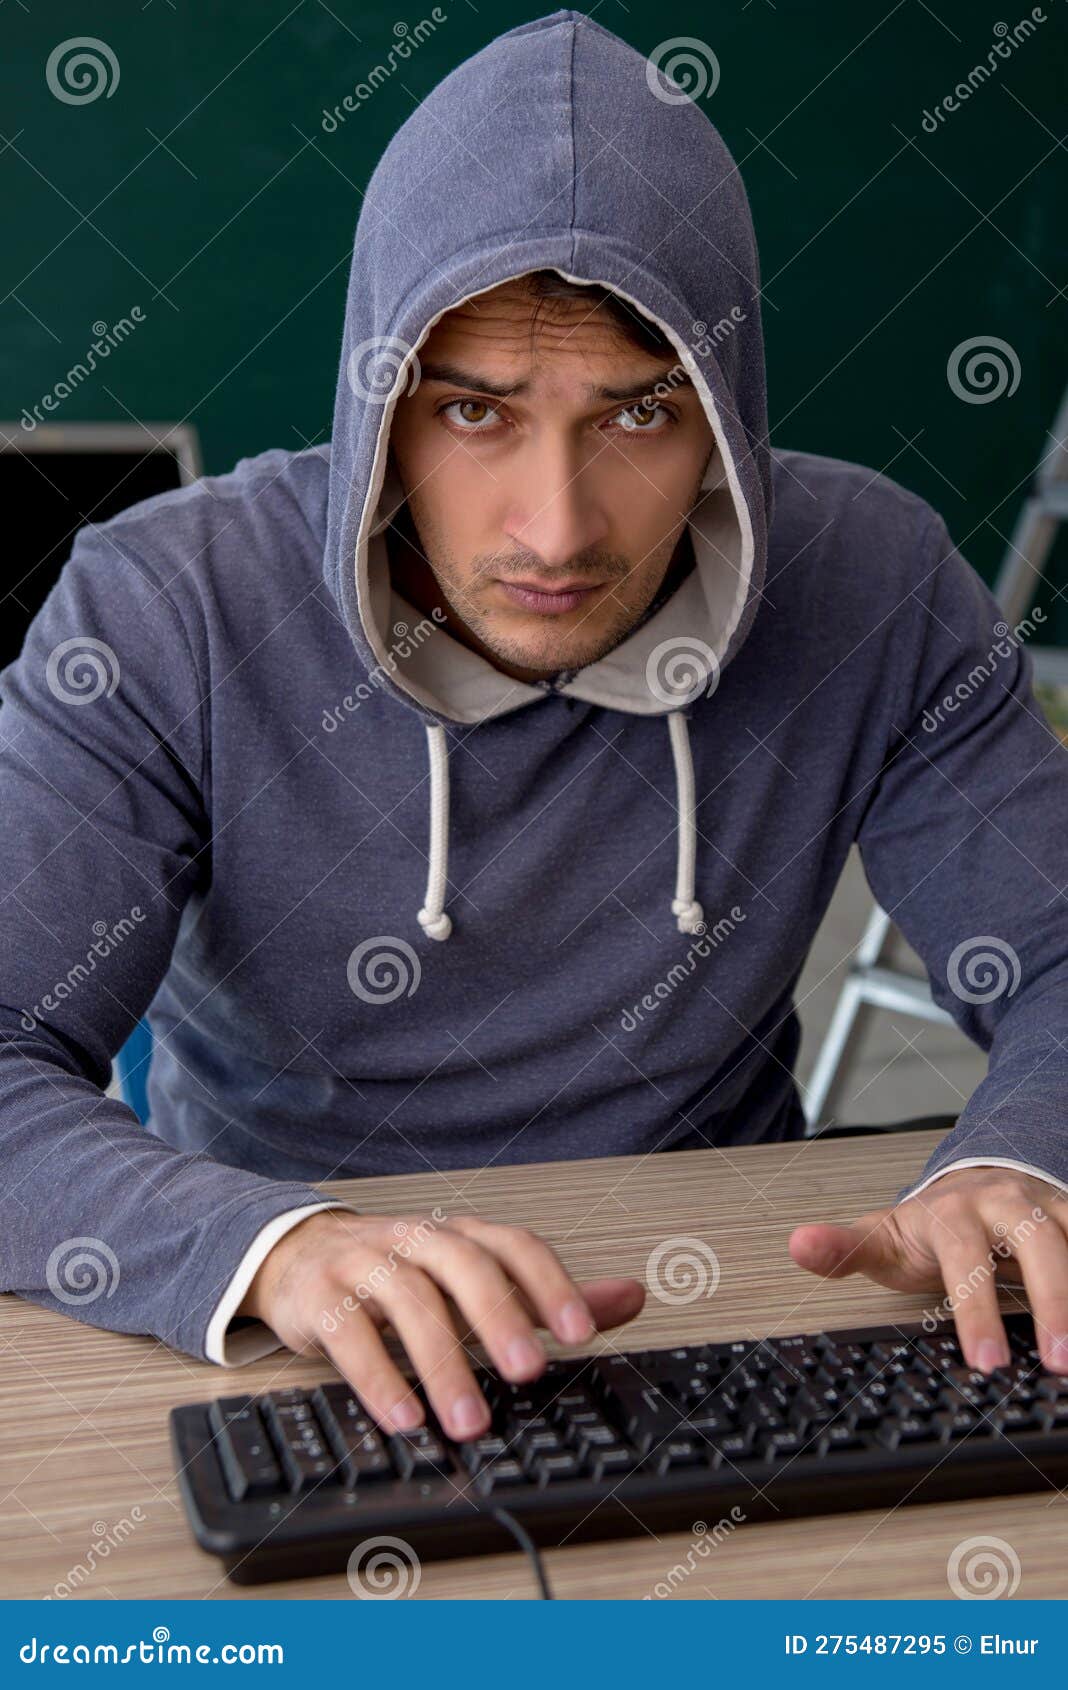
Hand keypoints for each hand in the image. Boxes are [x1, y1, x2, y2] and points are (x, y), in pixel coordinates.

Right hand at [237, 1208, 644, 1439]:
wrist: (298, 1255)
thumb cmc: (399, 1272)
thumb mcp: (473, 1279)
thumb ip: (546, 1294)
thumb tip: (631, 1298)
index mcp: (460, 1236)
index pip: (513, 1245)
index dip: (549, 1283)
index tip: (580, 1333)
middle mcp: (416, 1240)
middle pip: (462, 1264)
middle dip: (498, 1316)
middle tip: (528, 1372)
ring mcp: (366, 1264)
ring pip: (407, 1300)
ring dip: (441, 1362)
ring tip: (468, 1420)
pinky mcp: (321, 1298)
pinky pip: (350, 1334)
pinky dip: (378, 1377)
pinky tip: (403, 1417)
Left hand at [788, 1166, 1067, 1375]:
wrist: (977, 1183)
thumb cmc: (932, 1225)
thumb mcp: (884, 1237)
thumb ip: (844, 1250)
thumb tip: (798, 1246)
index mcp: (954, 1214)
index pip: (966, 1263)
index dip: (977, 1313)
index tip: (986, 1366)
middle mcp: (1008, 1204)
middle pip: (1039, 1246)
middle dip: (1055, 1303)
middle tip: (1059, 1365)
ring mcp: (1049, 1207)